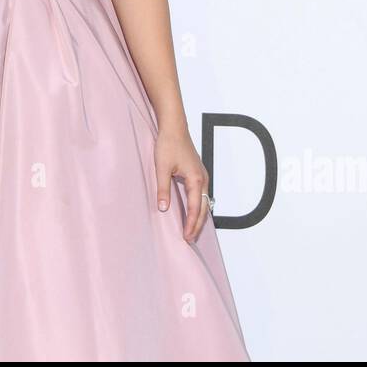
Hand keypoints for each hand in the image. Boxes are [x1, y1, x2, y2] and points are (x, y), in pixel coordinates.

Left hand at [154, 126, 209, 241]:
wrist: (174, 127)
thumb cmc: (168, 144)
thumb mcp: (162, 168)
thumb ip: (163, 189)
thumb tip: (163, 208)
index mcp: (196, 179)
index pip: (195, 208)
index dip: (191, 224)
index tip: (186, 237)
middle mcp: (203, 179)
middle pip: (203, 209)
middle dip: (197, 225)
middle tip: (190, 240)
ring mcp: (202, 176)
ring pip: (204, 203)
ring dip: (198, 217)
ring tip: (191, 230)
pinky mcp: (198, 174)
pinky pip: (201, 196)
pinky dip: (198, 207)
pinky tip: (192, 212)